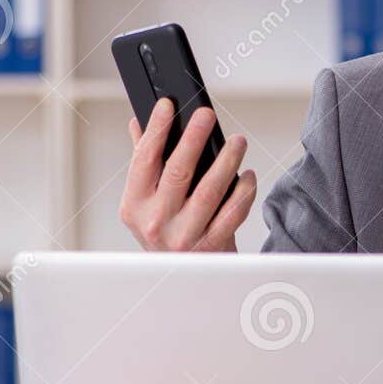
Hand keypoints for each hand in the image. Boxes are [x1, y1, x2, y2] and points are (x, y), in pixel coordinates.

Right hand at [118, 98, 256, 252]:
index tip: (168, 104)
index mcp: (133, 206)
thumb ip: (143, 164)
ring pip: (209, 190)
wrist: (184, 279)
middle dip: (194, 138)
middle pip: (178, 171)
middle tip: (207, 115)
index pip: (143, 159)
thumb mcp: (145, 203)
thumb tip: (138, 123)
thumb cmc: (166, 233)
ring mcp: (183, 236)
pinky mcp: (212, 246)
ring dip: (226, 160)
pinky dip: (243, 191)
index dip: (156, 129)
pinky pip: (233, 212)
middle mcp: (154, 222)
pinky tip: (248, 175)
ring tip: (238, 142)